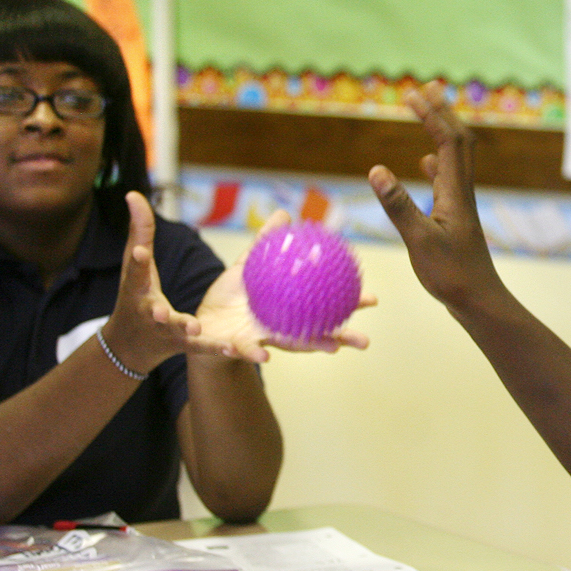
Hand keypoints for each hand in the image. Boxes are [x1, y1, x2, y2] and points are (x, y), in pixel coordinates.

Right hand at [101, 191, 204, 373]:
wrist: (132, 345)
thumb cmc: (134, 294)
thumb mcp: (135, 264)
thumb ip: (140, 230)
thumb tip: (132, 193)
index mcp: (138, 289)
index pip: (136, 272)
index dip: (137, 260)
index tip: (139, 249)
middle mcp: (151, 313)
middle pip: (154, 310)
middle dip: (157, 310)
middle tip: (160, 310)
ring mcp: (169, 332)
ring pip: (180, 332)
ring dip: (186, 328)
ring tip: (194, 326)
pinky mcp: (189, 345)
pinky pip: (207, 347)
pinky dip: (220, 348)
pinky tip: (236, 348)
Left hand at [193, 209, 374, 358]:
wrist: (197, 325)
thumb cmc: (228, 298)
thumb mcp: (246, 267)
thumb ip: (264, 245)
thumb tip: (284, 214)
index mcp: (290, 312)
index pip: (325, 309)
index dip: (348, 305)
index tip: (373, 299)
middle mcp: (282, 331)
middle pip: (318, 336)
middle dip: (342, 339)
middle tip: (366, 340)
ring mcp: (261, 341)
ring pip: (289, 348)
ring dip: (310, 349)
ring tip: (332, 349)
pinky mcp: (234, 348)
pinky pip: (245, 351)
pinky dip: (253, 353)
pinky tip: (263, 356)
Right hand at [368, 90, 505, 312]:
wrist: (479, 302)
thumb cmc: (451, 275)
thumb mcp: (418, 240)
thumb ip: (397, 205)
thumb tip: (375, 169)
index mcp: (455, 193)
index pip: (446, 141)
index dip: (431, 114)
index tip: (411, 94)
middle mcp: (462, 193)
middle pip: (459, 141)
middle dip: (443, 112)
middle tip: (428, 88)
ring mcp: (460, 205)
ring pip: (455, 158)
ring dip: (442, 132)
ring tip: (428, 114)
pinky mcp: (456, 218)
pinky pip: (447, 179)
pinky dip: (436, 163)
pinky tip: (425, 165)